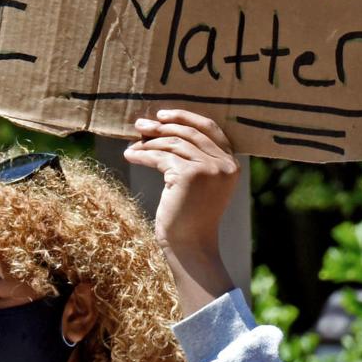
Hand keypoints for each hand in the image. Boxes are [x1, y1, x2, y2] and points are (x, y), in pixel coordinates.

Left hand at [123, 110, 239, 255]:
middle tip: (140, 124)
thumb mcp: (197, 185)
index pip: (209, 129)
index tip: (162, 115)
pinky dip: (143, 155)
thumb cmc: (189, 218)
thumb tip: (163, 129)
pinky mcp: (189, 175)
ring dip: (148, 142)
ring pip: (173, 143)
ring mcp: (209, 169)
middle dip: (162, 126)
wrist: (190, 246)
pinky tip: (130, 156)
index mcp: (231, 164)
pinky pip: (161, 157)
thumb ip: (194, 159)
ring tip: (132, 144)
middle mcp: (224, 164)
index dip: (185, 117)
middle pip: (189, 132)